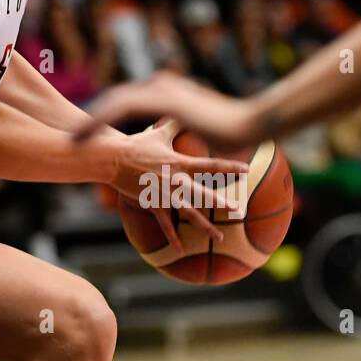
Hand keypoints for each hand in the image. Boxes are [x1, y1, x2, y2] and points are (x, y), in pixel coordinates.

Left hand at [78, 71, 262, 150]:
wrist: (249, 123)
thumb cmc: (227, 132)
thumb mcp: (193, 130)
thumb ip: (177, 131)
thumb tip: (171, 145)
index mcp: (165, 91)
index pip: (127, 102)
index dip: (106, 116)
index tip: (87, 131)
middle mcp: (160, 86)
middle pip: (116, 99)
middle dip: (93, 117)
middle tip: (72, 134)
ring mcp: (161, 90)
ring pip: (115, 101)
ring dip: (93, 119)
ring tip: (74, 137)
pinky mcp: (164, 99)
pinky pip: (124, 107)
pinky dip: (105, 118)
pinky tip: (89, 131)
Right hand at [107, 119, 250, 253]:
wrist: (115, 159)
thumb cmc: (136, 144)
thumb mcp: (158, 133)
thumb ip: (174, 124)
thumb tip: (184, 109)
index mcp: (180, 163)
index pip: (211, 165)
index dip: (229, 166)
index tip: (246, 169)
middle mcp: (177, 181)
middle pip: (204, 195)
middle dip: (223, 204)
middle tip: (240, 212)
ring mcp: (165, 195)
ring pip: (190, 214)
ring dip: (205, 227)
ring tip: (219, 237)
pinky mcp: (153, 205)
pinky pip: (165, 225)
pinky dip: (173, 238)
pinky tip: (182, 250)